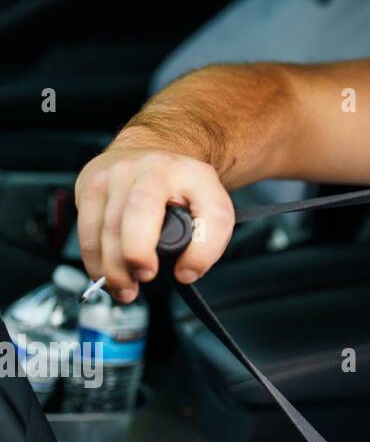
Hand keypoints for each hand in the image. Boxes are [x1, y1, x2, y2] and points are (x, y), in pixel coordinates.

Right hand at [73, 139, 234, 301]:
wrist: (151, 152)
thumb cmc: (180, 189)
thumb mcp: (208, 206)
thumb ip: (207, 239)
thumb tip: (185, 272)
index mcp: (196, 175)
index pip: (210, 213)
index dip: (201, 250)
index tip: (187, 274)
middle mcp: (155, 167)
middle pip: (142, 209)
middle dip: (138, 251)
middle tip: (145, 277)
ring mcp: (118, 173)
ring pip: (109, 226)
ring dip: (114, 267)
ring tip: (125, 289)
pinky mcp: (91, 185)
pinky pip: (88, 230)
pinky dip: (94, 260)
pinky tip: (105, 274)